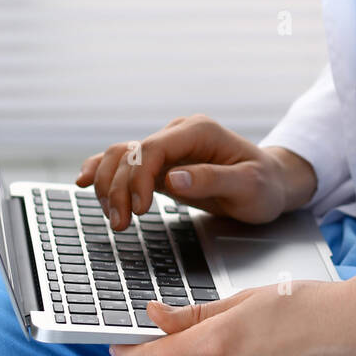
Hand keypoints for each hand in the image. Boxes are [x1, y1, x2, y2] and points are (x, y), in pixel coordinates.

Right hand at [75, 114, 317, 229]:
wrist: (271, 183)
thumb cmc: (264, 185)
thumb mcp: (248, 186)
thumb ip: (212, 180)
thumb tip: (172, 179)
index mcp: (199, 131)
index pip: (153, 148)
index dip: (138, 177)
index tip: (138, 210)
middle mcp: (179, 133)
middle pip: (130, 152)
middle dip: (117, 188)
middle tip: (121, 224)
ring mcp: (168, 147)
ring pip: (120, 156)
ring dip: (107, 185)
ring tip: (114, 219)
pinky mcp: (161, 164)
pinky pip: (124, 163)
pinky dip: (102, 172)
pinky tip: (84, 182)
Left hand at [108, 271, 355, 355]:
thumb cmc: (308, 302)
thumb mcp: (246, 296)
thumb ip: (196, 312)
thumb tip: (156, 316)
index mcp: (221, 341)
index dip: (132, 355)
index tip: (117, 348)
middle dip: (198, 344)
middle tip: (230, 320)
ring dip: (227, 354)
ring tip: (265, 330)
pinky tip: (274, 348)